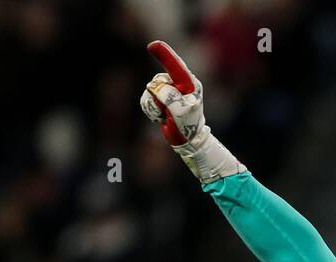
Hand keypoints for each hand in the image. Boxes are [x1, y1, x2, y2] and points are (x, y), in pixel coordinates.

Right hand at [139, 40, 244, 182]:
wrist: (186, 141)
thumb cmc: (187, 127)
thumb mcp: (180, 112)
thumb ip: (168, 96)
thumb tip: (154, 86)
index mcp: (189, 84)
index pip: (175, 66)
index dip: (164, 54)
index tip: (153, 45)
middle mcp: (179, 84)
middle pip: (158, 81)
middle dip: (158, 96)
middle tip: (167, 112)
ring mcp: (170, 90)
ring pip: (150, 90)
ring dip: (153, 105)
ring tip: (164, 116)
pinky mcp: (161, 97)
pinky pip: (146, 97)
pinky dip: (149, 108)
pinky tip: (159, 116)